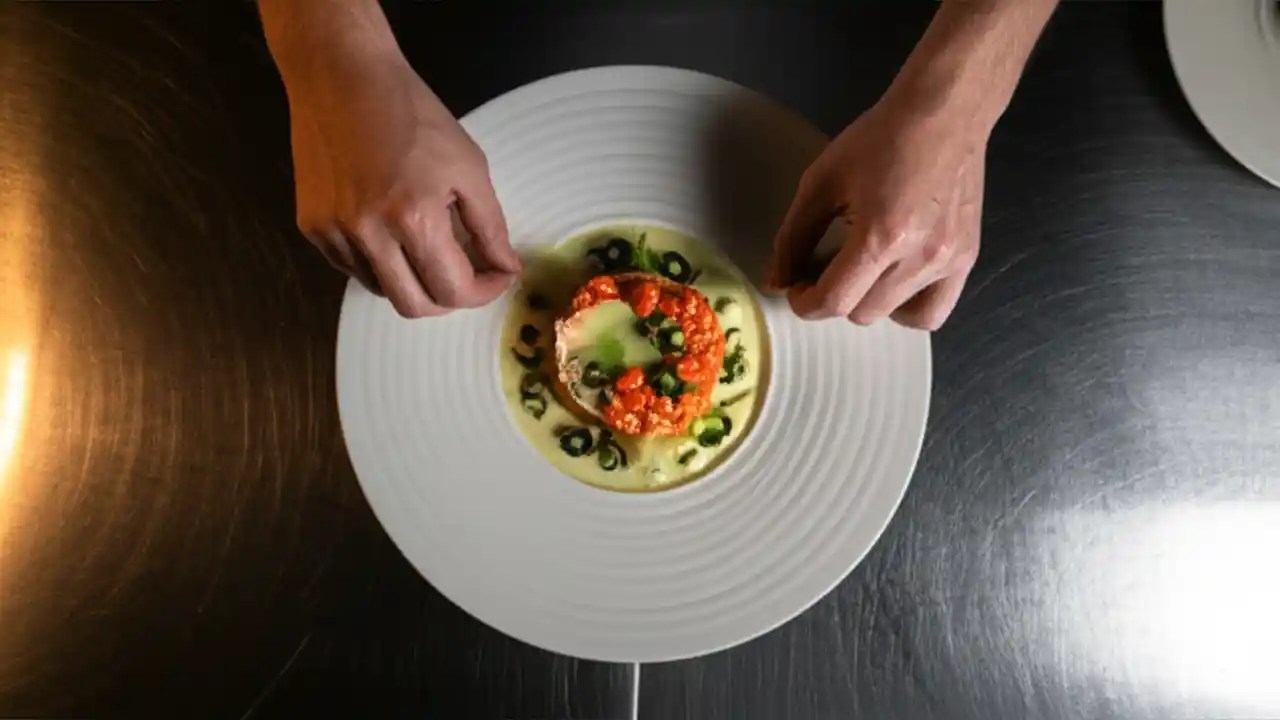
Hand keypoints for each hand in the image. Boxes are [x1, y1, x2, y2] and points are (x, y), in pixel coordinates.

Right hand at [288, 54, 519, 317]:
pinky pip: (353, 268)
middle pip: (414, 306)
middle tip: (467, 274)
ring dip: (412, 280)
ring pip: (382, 290)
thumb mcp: (469, 167)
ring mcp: (333, 233)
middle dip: (449, 298)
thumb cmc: (414, 115)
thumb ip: (491, 228)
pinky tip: (390, 229)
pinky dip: (380, 263)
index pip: (453, 290)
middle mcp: (368, 234)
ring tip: (426, 244)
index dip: (484, 291)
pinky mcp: (311, 227)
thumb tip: (507, 271)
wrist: (342, 75)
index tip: (497, 275)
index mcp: (413, 218)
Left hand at [767, 93, 985, 330]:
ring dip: (868, 302)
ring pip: (894, 316)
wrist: (944, 113)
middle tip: (826, 267)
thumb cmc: (878, 140)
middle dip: (835, 296)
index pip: (836, 300)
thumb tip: (776, 282)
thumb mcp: (821, 182)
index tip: (796, 287)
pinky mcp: (967, 260)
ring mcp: (949, 262)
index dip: (806, 303)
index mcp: (882, 236)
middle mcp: (920, 257)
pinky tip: (894, 282)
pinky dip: (907, 308)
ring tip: (863, 270)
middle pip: (862, 313)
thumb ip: (793, 238)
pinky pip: (933, 313)